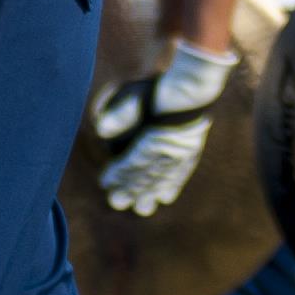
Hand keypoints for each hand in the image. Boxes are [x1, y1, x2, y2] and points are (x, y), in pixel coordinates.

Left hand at [92, 41, 234, 216]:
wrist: (195, 85)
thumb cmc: (161, 89)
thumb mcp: (135, 96)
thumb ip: (119, 113)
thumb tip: (100, 129)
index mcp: (154, 139)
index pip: (133, 161)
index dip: (118, 174)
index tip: (105, 182)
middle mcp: (169, 150)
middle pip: (148, 175)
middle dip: (131, 190)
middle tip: (116, 202)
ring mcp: (183, 152)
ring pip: (165, 178)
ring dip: (151, 194)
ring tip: (141, 208)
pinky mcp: (192, 151)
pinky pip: (182, 173)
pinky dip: (173, 186)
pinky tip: (166, 197)